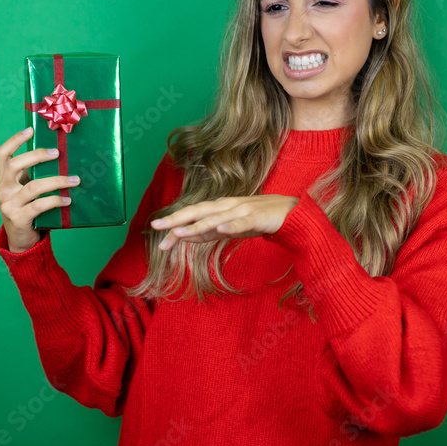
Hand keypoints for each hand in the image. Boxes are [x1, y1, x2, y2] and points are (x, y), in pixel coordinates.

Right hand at [0, 127, 81, 252]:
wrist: (21, 241)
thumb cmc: (28, 210)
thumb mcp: (24, 191)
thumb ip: (32, 176)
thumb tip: (61, 157)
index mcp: (2, 179)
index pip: (2, 154)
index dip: (14, 140)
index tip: (31, 130)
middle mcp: (1, 190)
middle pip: (16, 165)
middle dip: (38, 156)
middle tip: (57, 153)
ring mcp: (8, 205)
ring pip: (33, 187)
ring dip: (57, 181)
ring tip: (75, 180)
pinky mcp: (18, 218)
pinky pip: (40, 205)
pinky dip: (56, 200)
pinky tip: (68, 200)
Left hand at [150, 194, 299, 250]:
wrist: (290, 213)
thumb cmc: (258, 220)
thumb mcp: (228, 228)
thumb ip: (208, 232)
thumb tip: (184, 237)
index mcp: (219, 208)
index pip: (193, 216)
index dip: (175, 226)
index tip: (159, 239)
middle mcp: (227, 206)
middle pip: (198, 212)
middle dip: (177, 219)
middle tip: (156, 227)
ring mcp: (242, 210)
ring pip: (216, 218)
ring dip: (197, 225)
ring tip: (180, 232)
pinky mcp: (257, 217)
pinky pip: (242, 222)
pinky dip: (231, 225)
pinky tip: (221, 229)